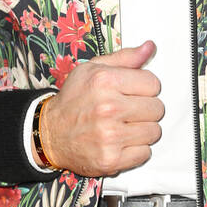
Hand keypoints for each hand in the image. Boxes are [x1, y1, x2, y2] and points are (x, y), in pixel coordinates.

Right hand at [40, 39, 164, 176]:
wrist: (49, 133)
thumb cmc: (73, 100)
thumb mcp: (92, 69)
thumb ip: (125, 58)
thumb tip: (150, 47)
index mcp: (105, 81)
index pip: (153, 84)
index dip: (145, 88)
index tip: (132, 93)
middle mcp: (108, 108)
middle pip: (157, 108)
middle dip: (145, 109)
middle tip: (128, 110)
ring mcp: (110, 136)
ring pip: (154, 131)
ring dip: (142, 130)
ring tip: (124, 126)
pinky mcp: (111, 159)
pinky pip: (145, 153)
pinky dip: (136, 149)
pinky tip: (121, 142)